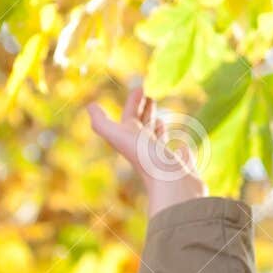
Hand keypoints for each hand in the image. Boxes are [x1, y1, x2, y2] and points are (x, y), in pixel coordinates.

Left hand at [87, 82, 207, 215]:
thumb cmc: (146, 157)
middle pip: (142, 127)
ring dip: (157, 127)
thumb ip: (101, 123)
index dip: (133, 102)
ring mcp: (163, 159)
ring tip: (161, 117)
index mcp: (131, 140)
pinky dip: (179, 146)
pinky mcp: (180, 167)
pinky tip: (182, 144)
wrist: (172, 184)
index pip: (129, 117)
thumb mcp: (119, 135)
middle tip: (152, 95)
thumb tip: (89, 107)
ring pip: (157, 141)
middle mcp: (145, 150)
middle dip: (145, 111)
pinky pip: (179, 155)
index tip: (142, 87)